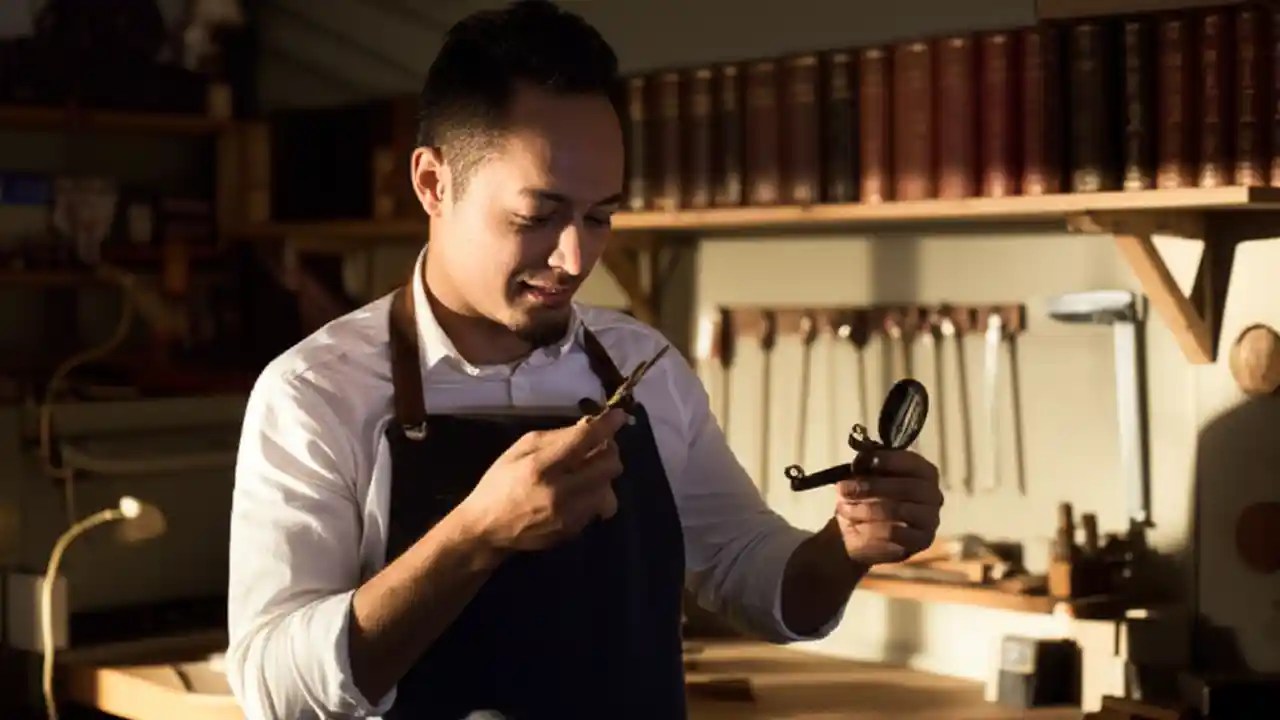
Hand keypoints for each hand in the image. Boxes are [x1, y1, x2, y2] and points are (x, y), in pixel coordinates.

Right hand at [457, 409, 627, 553]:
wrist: (488, 530)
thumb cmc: (500, 483)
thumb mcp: (520, 449)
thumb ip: (556, 437)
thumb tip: (590, 426)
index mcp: (541, 466)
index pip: (585, 440)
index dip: (607, 425)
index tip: (620, 415)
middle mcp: (560, 492)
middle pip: (609, 465)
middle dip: (610, 451)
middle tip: (599, 447)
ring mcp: (570, 515)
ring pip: (610, 487)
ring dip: (603, 475)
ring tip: (587, 472)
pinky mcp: (575, 531)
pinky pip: (599, 506)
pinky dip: (594, 494)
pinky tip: (578, 492)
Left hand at [834, 450, 942, 565]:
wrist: (862, 531)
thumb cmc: (868, 496)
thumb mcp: (864, 476)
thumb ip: (868, 464)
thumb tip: (865, 458)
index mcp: (924, 472)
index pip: (912, 462)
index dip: (888, 460)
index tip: (865, 462)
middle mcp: (933, 494)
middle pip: (907, 487)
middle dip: (871, 487)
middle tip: (844, 489)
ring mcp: (930, 519)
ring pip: (899, 510)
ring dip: (866, 509)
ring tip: (844, 508)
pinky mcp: (921, 540)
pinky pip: (895, 533)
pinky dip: (871, 529)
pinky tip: (857, 526)